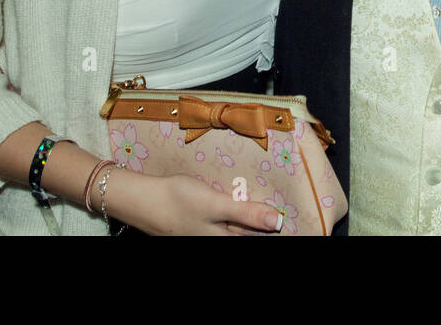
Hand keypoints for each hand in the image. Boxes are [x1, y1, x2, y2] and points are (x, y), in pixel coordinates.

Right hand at [109, 171, 283, 235]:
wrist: (140, 200)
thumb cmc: (177, 201)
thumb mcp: (215, 205)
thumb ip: (246, 213)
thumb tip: (279, 223)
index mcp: (225, 240)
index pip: (259, 238)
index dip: (276, 228)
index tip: (299, 221)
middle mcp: (218, 240)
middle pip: (248, 234)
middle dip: (265, 222)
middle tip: (283, 209)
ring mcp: (207, 233)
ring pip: (236, 228)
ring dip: (250, 217)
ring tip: (267, 204)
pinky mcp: (200, 224)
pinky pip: (225, 222)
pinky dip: (235, 213)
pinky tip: (238, 199)